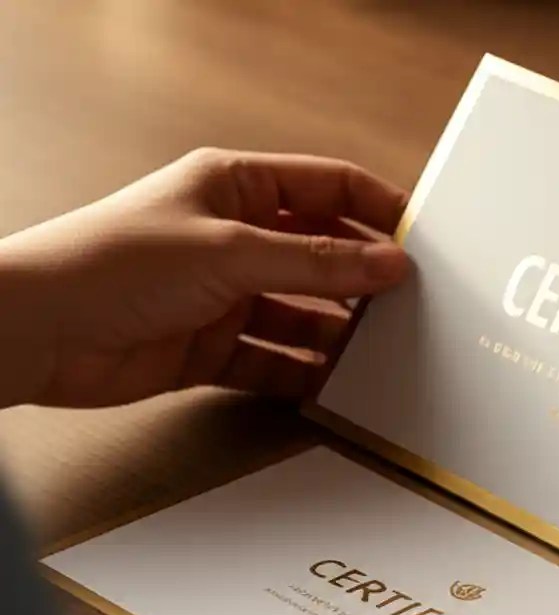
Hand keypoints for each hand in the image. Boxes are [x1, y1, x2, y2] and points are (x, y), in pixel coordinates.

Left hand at [0, 148, 410, 408]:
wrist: (36, 332)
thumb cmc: (114, 263)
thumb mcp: (231, 252)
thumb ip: (317, 262)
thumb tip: (392, 264)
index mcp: (236, 188)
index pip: (327, 187)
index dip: (377, 209)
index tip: (424, 240)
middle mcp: (234, 238)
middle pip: (320, 254)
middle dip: (364, 278)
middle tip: (415, 304)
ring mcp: (223, 295)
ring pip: (301, 312)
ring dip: (337, 332)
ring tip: (383, 351)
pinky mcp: (209, 348)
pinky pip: (272, 360)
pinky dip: (301, 374)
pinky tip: (333, 387)